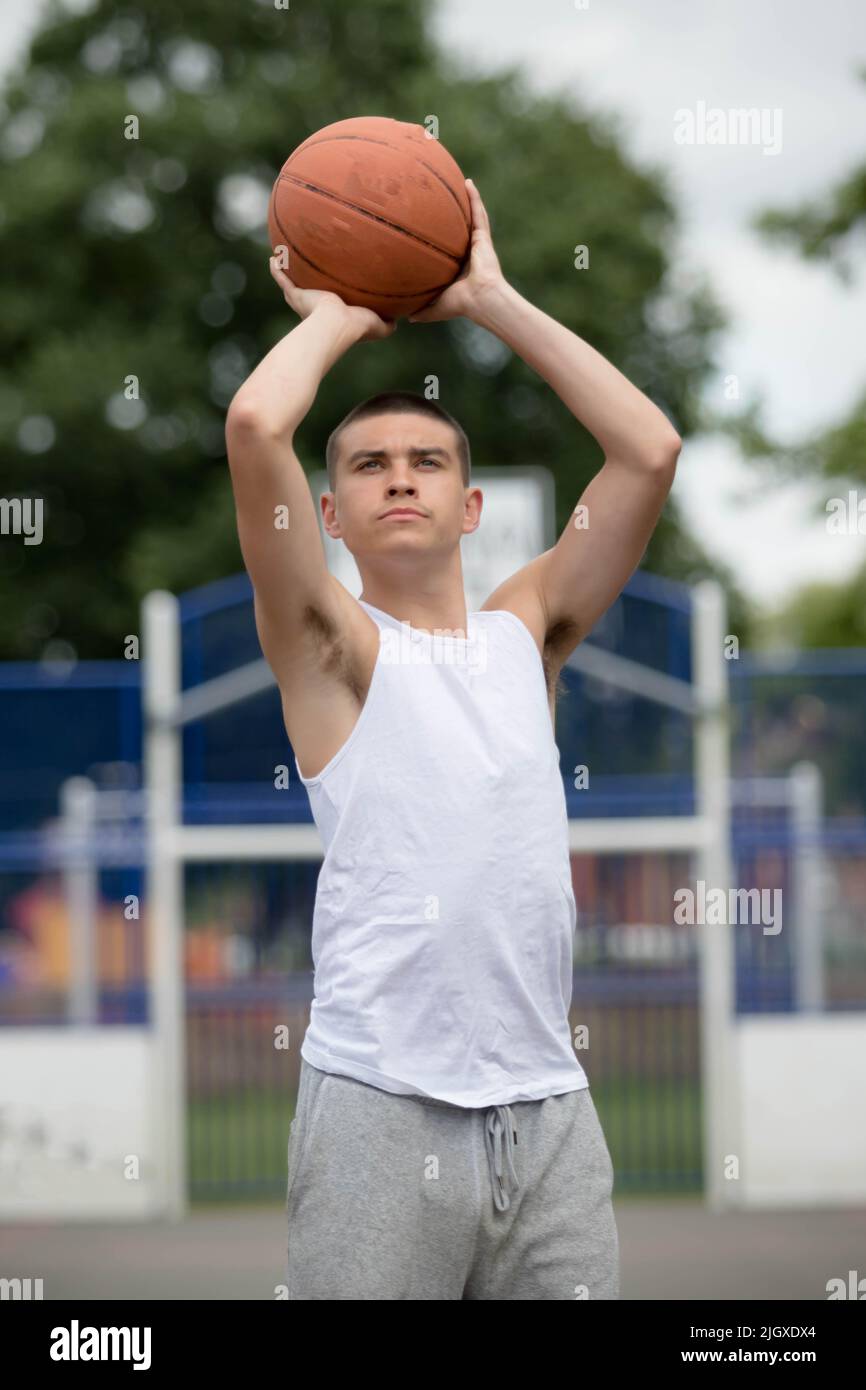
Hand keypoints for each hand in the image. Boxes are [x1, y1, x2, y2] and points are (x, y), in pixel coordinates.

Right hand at [268, 256, 396, 341]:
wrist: (337, 325)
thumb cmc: (357, 327)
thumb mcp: (379, 326)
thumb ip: (388, 324)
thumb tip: (398, 321)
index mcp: (335, 313)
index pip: (335, 303)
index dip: (337, 295)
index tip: (338, 286)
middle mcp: (317, 307)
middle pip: (311, 291)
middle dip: (309, 282)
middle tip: (308, 269)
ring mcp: (304, 300)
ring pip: (295, 284)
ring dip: (290, 272)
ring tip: (285, 259)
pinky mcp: (296, 295)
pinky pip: (283, 279)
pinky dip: (277, 270)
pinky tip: (273, 258)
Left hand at [407, 179, 505, 323]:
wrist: (480, 300)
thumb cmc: (460, 305)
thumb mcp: (436, 306)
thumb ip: (422, 310)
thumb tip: (405, 317)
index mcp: (458, 265)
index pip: (448, 247)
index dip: (441, 236)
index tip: (429, 225)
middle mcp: (468, 252)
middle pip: (459, 227)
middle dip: (454, 213)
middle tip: (441, 198)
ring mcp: (477, 243)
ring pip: (470, 216)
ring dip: (466, 199)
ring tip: (458, 182)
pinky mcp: (484, 237)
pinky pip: (478, 213)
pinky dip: (474, 197)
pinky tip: (467, 183)